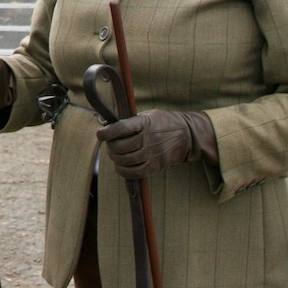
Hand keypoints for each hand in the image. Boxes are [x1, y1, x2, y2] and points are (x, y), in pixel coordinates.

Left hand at [96, 109, 216, 178]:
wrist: (187, 135)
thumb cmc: (163, 122)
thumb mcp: (148, 115)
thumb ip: (130, 120)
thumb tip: (106, 124)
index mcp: (145, 122)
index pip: (122, 127)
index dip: (108, 132)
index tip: (100, 134)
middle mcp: (149, 138)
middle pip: (121, 146)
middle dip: (111, 146)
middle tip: (110, 144)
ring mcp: (153, 153)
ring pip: (126, 160)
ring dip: (115, 159)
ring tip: (115, 154)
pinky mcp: (156, 165)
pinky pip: (136, 172)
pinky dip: (124, 171)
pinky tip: (120, 166)